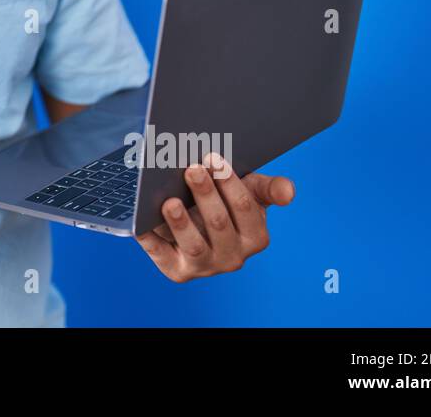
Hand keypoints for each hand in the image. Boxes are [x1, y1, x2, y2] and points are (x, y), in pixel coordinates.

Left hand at [135, 152, 294, 282]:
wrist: (196, 222)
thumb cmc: (226, 203)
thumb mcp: (251, 192)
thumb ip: (270, 189)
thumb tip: (289, 191)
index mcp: (256, 236)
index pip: (245, 209)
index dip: (230, 183)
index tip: (213, 158)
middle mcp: (234, 257)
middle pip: (218, 224)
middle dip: (205, 195)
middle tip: (191, 169)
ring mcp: (205, 266)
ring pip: (194, 246)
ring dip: (181, 223)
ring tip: (169, 202)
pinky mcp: (178, 272)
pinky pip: (162, 256)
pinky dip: (151, 240)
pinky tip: (141, 224)